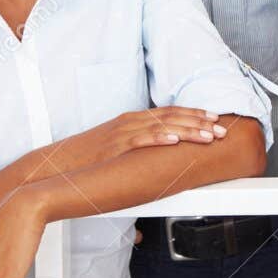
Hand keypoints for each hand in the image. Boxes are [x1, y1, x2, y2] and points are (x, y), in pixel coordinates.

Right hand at [33, 107, 227, 177]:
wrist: (56, 164)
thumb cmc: (87, 159)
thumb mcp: (117, 149)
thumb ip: (139, 147)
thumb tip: (162, 154)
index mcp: (132, 121)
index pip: (169, 113)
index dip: (194, 114)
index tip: (216, 118)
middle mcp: (130, 123)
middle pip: (171, 117)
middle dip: (200, 122)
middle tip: (222, 128)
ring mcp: (121, 134)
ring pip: (161, 127)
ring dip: (188, 130)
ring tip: (208, 135)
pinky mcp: (112, 147)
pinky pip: (139, 141)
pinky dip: (159, 139)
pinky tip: (175, 141)